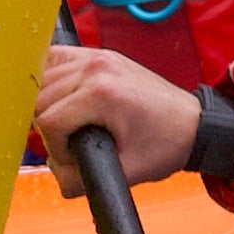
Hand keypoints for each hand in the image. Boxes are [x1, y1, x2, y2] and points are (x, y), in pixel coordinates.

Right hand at [36, 43, 203, 192]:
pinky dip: (50, 78)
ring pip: (42, 78)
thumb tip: (54, 174)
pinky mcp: (98, 54)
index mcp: (102, 94)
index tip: (74, 156)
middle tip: (73, 143)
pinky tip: (61, 97)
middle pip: (40, 98)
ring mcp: (96, 56)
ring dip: (47, 104)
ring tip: (71, 123)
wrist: (193, 124)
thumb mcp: (125, 171)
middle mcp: (96, 68)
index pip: (49, 121)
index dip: (55, 147)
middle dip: (50, 128)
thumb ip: (81, 179)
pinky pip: (55, 59)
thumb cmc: (165, 144)